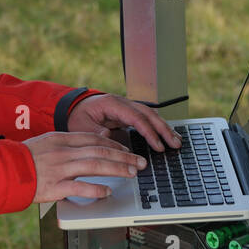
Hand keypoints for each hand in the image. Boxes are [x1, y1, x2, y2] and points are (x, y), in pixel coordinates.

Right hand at [23, 132, 146, 202]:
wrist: (4, 170)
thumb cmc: (25, 158)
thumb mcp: (47, 143)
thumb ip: (68, 144)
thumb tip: (91, 145)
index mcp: (61, 139)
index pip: (94, 138)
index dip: (114, 144)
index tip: (127, 150)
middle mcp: (63, 151)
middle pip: (99, 150)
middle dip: (123, 156)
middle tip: (140, 162)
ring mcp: (60, 168)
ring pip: (94, 165)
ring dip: (117, 168)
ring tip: (132, 173)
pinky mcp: (55, 186)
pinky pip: (79, 187)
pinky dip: (96, 189)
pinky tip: (108, 192)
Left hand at [66, 93, 181, 151]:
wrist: (72, 108)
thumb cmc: (76, 116)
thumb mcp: (81, 126)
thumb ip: (96, 132)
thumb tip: (110, 136)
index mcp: (112, 103)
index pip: (136, 118)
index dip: (149, 132)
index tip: (158, 145)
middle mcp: (122, 103)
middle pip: (149, 114)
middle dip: (163, 129)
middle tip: (175, 144)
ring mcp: (126, 107)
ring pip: (150, 115)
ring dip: (164, 128)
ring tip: (176, 141)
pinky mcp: (128, 114)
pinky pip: (146, 119)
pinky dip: (157, 127)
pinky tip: (166, 136)